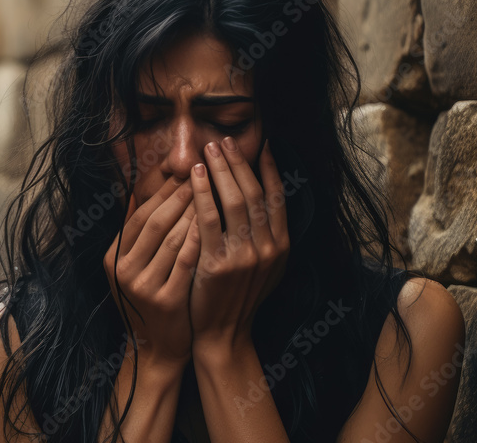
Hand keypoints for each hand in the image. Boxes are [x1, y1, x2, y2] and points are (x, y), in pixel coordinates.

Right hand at [102, 176, 201, 367]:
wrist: (157, 348)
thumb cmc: (150, 300)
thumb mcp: (131, 267)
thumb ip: (132, 232)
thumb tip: (133, 191)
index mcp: (114, 258)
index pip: (140, 215)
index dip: (164, 192)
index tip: (185, 172)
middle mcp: (124, 271)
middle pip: (156, 221)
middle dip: (182, 194)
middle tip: (204, 173)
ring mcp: (143, 286)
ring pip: (173, 237)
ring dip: (195, 211)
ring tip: (214, 192)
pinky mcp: (166, 300)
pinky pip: (187, 260)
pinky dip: (201, 238)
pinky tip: (217, 224)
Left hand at [188, 137, 289, 355]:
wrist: (222, 334)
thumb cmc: (237, 296)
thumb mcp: (263, 267)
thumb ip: (265, 235)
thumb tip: (261, 196)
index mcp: (282, 247)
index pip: (278, 197)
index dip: (269, 169)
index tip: (261, 145)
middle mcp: (268, 248)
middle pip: (254, 193)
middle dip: (238, 163)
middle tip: (224, 141)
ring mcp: (244, 256)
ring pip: (234, 201)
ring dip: (221, 171)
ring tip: (209, 150)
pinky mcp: (217, 262)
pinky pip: (208, 219)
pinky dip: (201, 193)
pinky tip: (194, 176)